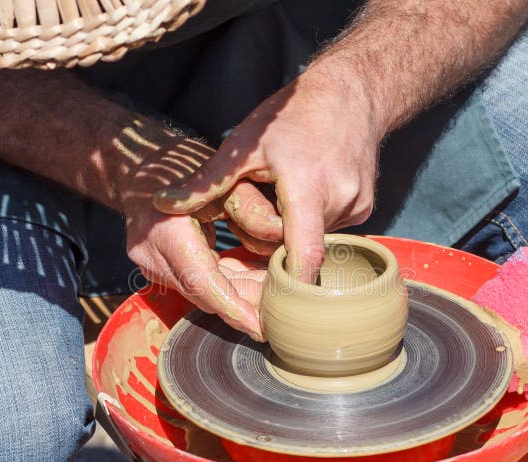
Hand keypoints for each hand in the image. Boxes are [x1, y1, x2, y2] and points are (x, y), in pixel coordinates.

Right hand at [114, 123, 266, 338]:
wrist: (140, 167)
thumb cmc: (188, 165)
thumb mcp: (227, 179)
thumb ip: (255, 212)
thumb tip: (285, 249)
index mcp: (165, 228)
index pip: (202, 280)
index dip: (232, 307)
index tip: (258, 327)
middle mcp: (149, 251)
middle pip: (202, 292)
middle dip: (241, 305)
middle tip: (279, 311)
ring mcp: (147, 263)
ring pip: (199, 292)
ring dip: (235, 296)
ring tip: (272, 296)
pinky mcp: (153, 268)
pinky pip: (194, 283)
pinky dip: (224, 284)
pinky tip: (253, 284)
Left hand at [152, 62, 382, 282]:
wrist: (352, 91)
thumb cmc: (291, 115)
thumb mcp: (244, 144)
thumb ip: (206, 182)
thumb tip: (161, 204)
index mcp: (308, 186)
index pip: (304, 254)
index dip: (287, 283)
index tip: (270, 304)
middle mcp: (340, 200)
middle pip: (300, 247)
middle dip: (276, 244)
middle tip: (259, 218)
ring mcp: (358, 205)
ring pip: (315, 239)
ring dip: (294, 231)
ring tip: (287, 192)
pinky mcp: (366, 206)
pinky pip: (331, 228)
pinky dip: (313, 220)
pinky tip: (309, 188)